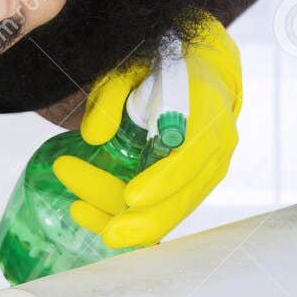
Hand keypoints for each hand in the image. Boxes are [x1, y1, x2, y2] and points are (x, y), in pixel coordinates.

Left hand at [52, 15, 241, 248]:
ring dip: (128, 221)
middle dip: (144, 220)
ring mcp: (209, 170)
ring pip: (174, 211)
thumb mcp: (132, 68)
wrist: (200, 72)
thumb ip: (111, 95)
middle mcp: (218, 147)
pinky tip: (91, 214)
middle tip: (104, 230)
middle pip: (186, 196)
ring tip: (78, 209)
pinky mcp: (195, 185)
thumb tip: (92, 136)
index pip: (194, 153)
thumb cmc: (163, 67)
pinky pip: (167, 212)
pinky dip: (132, 220)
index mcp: (208, 110)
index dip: (164, 180)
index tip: (131, 196)